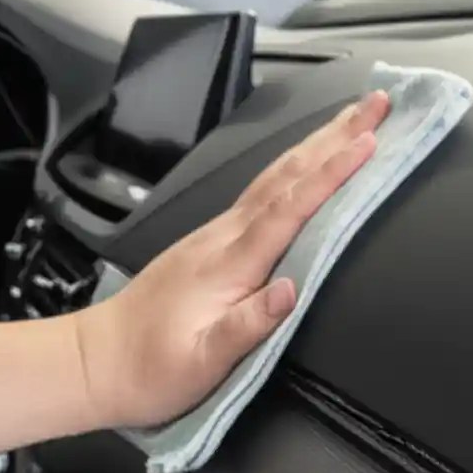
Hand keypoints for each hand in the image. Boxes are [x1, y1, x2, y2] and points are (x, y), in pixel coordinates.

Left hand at [75, 92, 390, 428]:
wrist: (96, 362)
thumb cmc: (152, 369)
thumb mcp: (201, 362)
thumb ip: (246, 326)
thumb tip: (290, 291)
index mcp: (229, 263)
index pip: (289, 207)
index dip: (331, 174)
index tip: (366, 143)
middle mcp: (224, 236)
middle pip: (287, 174)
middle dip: (334, 135)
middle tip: (376, 104)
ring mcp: (216, 233)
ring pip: (276, 175)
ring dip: (317, 143)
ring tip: (353, 117)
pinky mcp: (214, 240)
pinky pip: (264, 189)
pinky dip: (296, 166)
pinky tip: (307, 158)